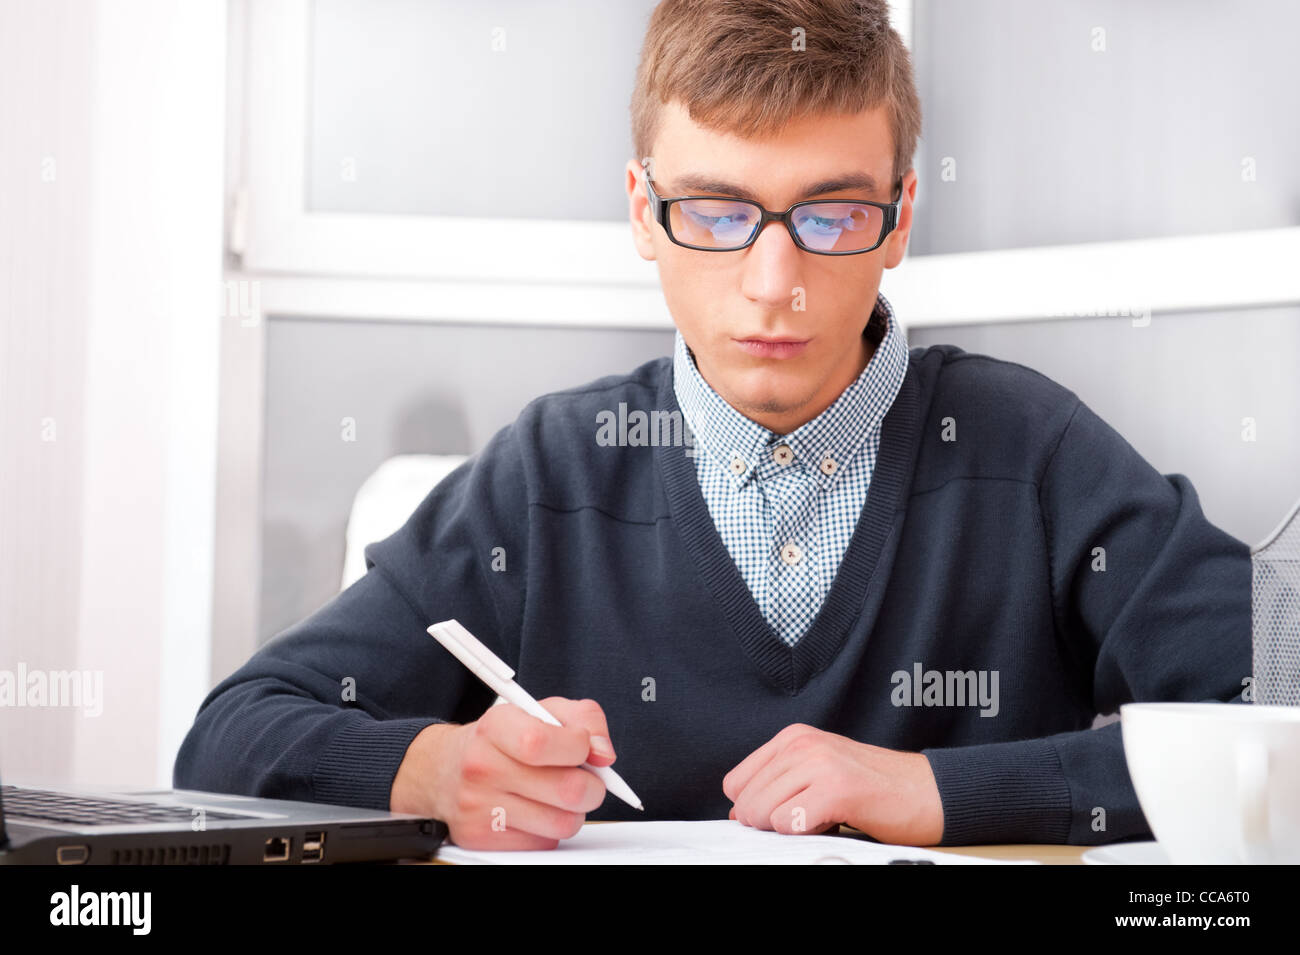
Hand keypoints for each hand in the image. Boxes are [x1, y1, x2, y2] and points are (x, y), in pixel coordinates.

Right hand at [390, 697, 616, 849]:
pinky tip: (536, 810)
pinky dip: (550, 829)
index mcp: (496, 727)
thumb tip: (605, 755)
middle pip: (567, 790)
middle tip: (585, 778)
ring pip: (563, 823)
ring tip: (558, 794)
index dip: (579, 746)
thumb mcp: (540, 710)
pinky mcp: (481, 839)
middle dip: (592, 785)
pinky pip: (544, 843)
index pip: (541, 742)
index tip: (583, 747)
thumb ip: (584, 720)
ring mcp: (479, 807)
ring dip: (573, 811)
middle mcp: (482, 767)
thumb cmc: (501, 740)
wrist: (444, 770)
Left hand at [722, 724, 943, 844]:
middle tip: (809, 818)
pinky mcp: (836, 789)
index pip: (736, 782)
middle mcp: (802, 744)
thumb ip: (777, 787)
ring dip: (788, 828)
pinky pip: (788, 824)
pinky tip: (832, 821)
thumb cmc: (876, 789)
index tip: (784, 812)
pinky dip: (805, 834)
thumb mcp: (818, 775)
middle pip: (746, 801)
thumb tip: (737, 812)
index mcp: (793, 737)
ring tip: (824, 817)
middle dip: (768, 823)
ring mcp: (819, 763)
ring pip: (762, 813)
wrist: (929, 792)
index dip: (753, 807)